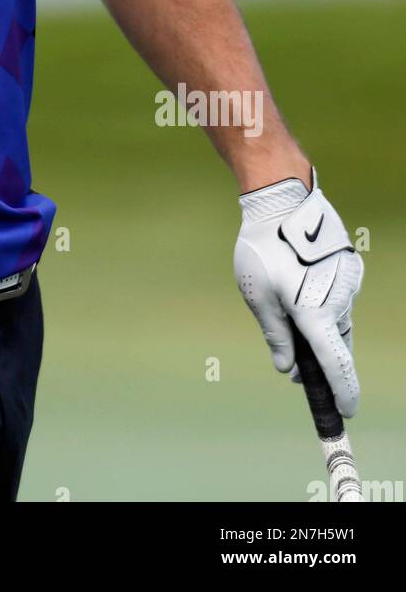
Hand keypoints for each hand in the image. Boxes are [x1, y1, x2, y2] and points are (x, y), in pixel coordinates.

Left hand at [233, 165, 363, 416]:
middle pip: (336, 344)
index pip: (335, 365)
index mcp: (314, 314)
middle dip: (320, 360)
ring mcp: (348, 282)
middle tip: (298, 369)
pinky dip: (325, 304)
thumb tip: (286, 367)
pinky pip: (339, 296)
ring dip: (321, 329)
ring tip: (291, 322)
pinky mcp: (350, 266)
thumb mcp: (258, 296)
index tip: (346, 410)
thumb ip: (275, 335)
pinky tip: (302, 289)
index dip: (342, 392)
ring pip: (337, 319)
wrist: (283, 198)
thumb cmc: (264, 247)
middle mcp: (339, 300)